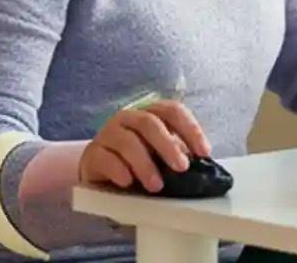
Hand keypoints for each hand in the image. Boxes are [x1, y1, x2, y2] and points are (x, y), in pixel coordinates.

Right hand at [79, 100, 210, 192]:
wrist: (101, 173)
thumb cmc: (137, 162)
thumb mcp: (160, 156)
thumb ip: (177, 154)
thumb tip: (200, 166)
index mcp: (150, 114)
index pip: (172, 111)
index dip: (190, 129)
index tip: (204, 152)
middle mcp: (128, 118)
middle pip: (149, 123)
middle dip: (168, 146)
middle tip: (181, 167)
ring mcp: (107, 134)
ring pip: (127, 141)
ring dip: (145, 164)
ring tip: (156, 185)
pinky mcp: (92, 154)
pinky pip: (106, 158)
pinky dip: (120, 170)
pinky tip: (128, 182)